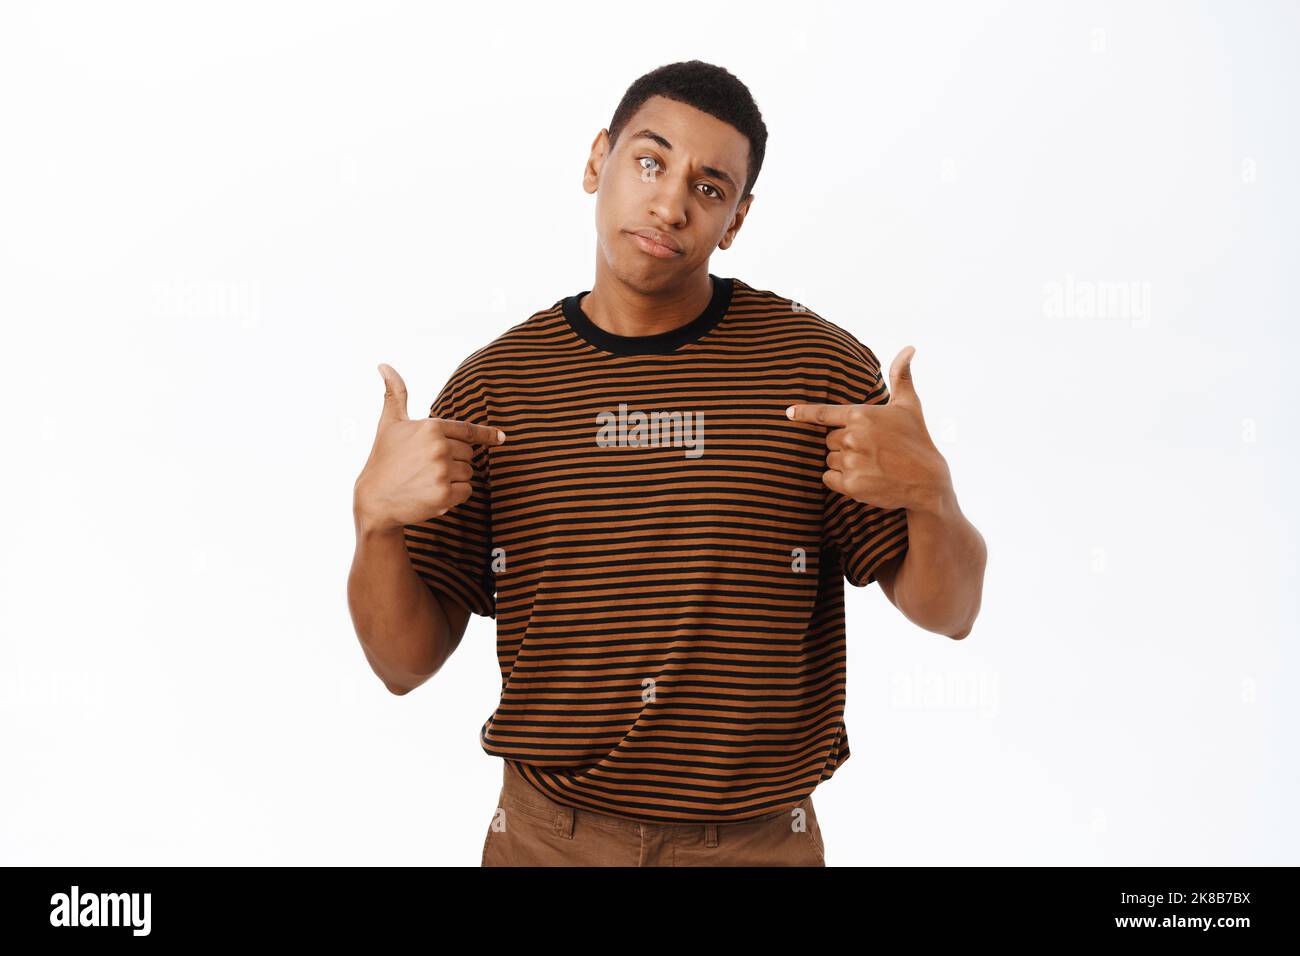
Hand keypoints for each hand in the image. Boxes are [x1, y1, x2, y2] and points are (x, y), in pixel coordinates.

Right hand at [353, 363, 505, 532]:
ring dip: (454, 479)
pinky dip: (455, 496)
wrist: (373, 499)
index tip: (501, 438)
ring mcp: (442, 471)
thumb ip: (395, 394)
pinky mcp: (445, 494)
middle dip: (454, 461)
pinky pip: (467, 492)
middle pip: (469, 454)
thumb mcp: (390, 423)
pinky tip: (433, 494)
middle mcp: (439, 447)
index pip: (467, 431)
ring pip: (469, 473)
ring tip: (428, 480)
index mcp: (431, 427)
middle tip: (428, 467)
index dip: (486, 435)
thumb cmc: (383, 459)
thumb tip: (384, 365)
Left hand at [785, 346, 951, 513]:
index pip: (824, 413)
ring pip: (829, 459)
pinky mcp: (850, 484)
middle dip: (844, 444)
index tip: (788, 412)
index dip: (804, 413)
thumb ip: (901, 375)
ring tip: (870, 464)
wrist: (928, 482)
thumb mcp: (909, 405)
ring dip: (843, 463)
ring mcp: (851, 461)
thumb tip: (909, 347)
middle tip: (870, 450)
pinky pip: (828, 478)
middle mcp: (853, 436)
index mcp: (862, 414)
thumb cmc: (917, 439)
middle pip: (829, 440)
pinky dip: (840, 481)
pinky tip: (863, 478)